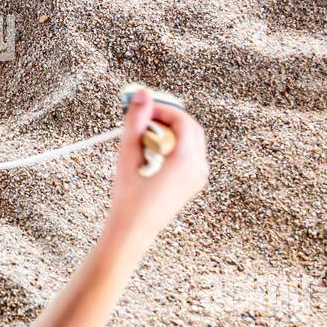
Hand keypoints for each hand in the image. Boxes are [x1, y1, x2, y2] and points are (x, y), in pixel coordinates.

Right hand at [103, 88, 207, 245]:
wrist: (133, 231)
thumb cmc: (129, 199)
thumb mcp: (128, 156)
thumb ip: (136, 122)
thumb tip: (142, 95)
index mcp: (186, 161)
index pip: (182, 120)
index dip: (161, 109)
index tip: (142, 109)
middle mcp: (198, 168)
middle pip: (190, 127)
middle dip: (166, 119)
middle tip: (143, 120)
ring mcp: (197, 176)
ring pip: (190, 139)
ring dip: (169, 132)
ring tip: (143, 140)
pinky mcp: (192, 182)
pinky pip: (188, 153)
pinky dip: (172, 146)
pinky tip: (150, 154)